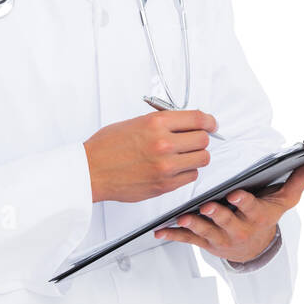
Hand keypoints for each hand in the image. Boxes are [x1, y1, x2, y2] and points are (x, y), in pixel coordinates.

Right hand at [83, 110, 215, 202]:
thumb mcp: (135, 122)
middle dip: (201, 139)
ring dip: (196, 156)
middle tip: (193, 140)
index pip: (199, 119)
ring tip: (184, 156)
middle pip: (203, 139)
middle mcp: (164, 144)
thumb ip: (163, 122)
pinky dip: (187, 172)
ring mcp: (166, 166)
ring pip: (202, 159)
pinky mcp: (165, 184)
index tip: (211, 124)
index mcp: (156, 123)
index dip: (210, 121)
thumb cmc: (107, 147)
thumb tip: (185, 122)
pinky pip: (191, 176)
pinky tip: (175, 168)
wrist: (91, 171)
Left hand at [153, 161, 303, 262]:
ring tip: (183, 217)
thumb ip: (299, 179)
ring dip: (193, 225)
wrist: (253, 247)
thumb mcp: (285, 199)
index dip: (243, 203)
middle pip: (226, 222)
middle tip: (207, 207)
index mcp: (256, 216)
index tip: (236, 194)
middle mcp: (239, 228)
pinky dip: (174, 235)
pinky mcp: (205, 242)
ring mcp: (220, 237)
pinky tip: (162, 231)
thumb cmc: (266, 215)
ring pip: (205, 232)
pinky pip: (188, 240)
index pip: (251, 208)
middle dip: (217, 215)